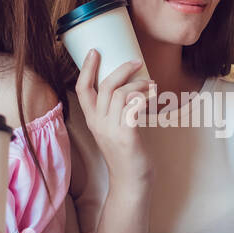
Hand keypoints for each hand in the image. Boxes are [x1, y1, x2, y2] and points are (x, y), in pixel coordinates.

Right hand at [75, 49, 153, 183]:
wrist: (131, 181)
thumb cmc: (126, 153)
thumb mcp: (113, 129)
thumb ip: (116, 110)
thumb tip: (132, 85)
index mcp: (92, 120)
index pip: (81, 89)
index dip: (86, 68)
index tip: (94, 51)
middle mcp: (98, 123)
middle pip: (105, 86)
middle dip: (122, 69)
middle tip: (136, 62)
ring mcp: (112, 130)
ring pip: (121, 94)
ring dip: (139, 83)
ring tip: (151, 84)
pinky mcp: (127, 136)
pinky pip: (133, 106)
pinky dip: (144, 96)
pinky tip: (152, 95)